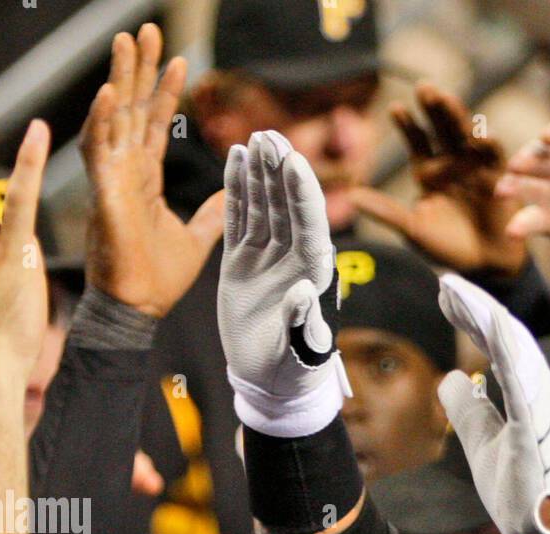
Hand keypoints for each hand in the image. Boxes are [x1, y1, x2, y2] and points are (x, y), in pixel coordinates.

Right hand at [82, 24, 224, 318]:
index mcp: (145, 178)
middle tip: (146, 29)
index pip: (154, 123)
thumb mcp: (198, 239)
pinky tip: (107, 93)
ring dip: (119, 78)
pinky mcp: (104, 195)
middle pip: (131, 107)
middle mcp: (125, 171)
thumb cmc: (159, 279)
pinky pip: (99, 152)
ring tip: (126, 41)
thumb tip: (235, 192)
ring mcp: (112, 180)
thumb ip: (214, 213)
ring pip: (114, 117)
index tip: (179, 59)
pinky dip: (102, 121)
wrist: (139, 308)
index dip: (164, 90)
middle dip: (138, 68)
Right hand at [217, 130, 347, 438]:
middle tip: (271, 136)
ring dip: (260, 172)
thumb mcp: (299, 353)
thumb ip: (302, 324)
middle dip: (281, 170)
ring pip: (265, 205)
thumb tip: (304, 292)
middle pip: (288, 205)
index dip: (304, 193)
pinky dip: (237, 190)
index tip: (296, 161)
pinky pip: (240, 218)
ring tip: (253, 139)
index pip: (312, 225)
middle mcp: (294, 258)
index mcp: (314, 273)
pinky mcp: (244, 260)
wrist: (270, 380)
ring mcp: (268, 256)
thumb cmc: (293, 370)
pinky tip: (235, 159)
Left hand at [349, 83, 525, 276]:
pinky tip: (480, 135)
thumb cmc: (447, 247)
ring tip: (447, 99)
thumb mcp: (412, 230)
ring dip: (458, 116)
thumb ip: (386, 211)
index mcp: (428, 171)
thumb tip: (350, 197)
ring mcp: (475, 167)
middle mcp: (451, 163)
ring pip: (465, 134)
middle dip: (433, 109)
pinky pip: (494, 157)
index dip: (407, 124)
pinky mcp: (498, 177)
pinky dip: (488, 146)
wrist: (483, 266)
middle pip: (441, 128)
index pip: (417, 140)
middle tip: (424, 87)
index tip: (395, 108)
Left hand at [435, 274, 549, 533]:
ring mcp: (541, 414)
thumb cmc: (521, 488)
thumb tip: (452, 377)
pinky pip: (524, 389)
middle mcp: (540, 396)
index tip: (445, 295)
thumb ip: (468, 408)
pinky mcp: (535, 436)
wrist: (546, 533)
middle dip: (475, 308)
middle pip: (507, 339)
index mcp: (528, 395)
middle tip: (445, 283)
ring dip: (487, 320)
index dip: (472, 317)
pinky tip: (493, 327)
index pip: (499, 345)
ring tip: (459, 293)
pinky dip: (509, 355)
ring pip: (517, 354)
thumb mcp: (481, 442)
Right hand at [497, 121, 549, 255]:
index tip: (549, 135)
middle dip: (526, 158)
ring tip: (502, 192)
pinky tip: (512, 231)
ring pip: (526, 185)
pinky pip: (530, 220)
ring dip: (512, 186)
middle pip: (539, 157)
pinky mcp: (547, 219)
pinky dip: (520, 224)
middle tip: (515, 165)